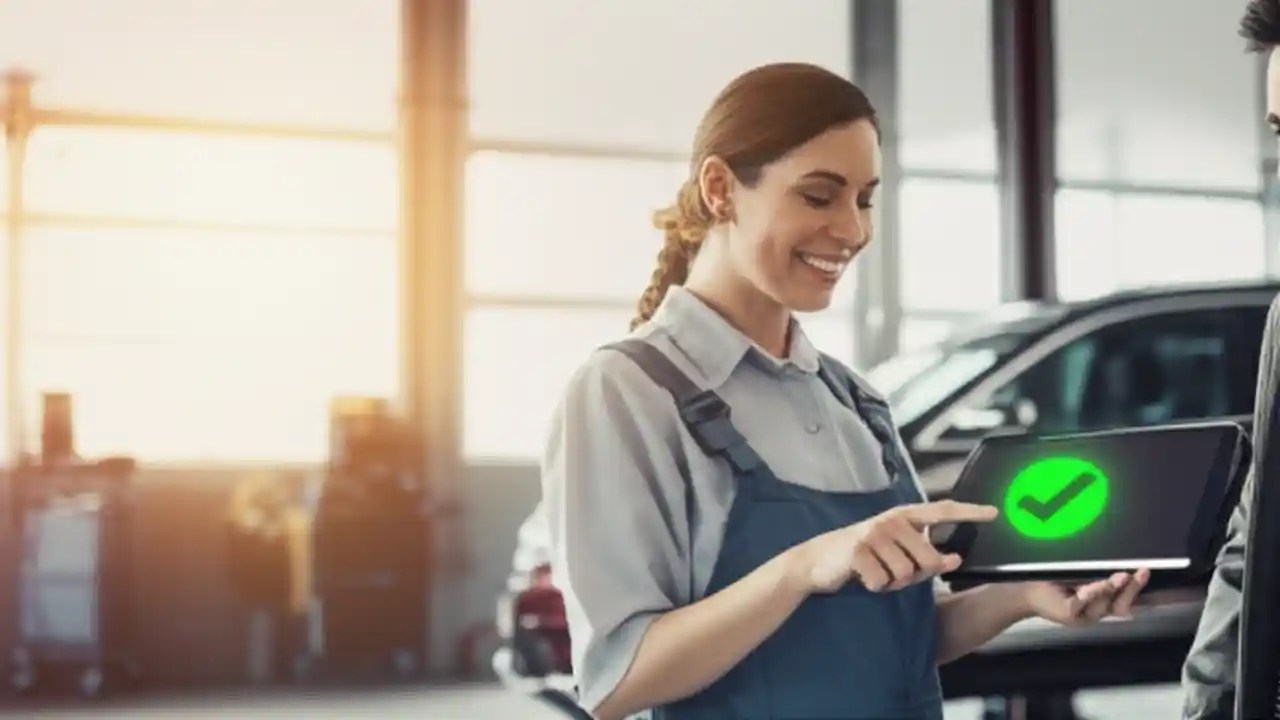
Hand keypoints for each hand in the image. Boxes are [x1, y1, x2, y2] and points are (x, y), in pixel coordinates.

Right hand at [793, 500, 998, 593]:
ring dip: (892, 582)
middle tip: (891, 572)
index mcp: (904, 516)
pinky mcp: (859, 550)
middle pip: (928, 559)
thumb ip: (928, 556)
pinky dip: (875, 586)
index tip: (995, 513)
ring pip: (905, 574)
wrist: (818, 561)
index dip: (969, 513)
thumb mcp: (898, 555)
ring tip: (876, 572)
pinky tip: (862, 577)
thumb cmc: (865, 558)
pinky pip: (883, 581)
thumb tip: (955, 558)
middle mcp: (891, 520)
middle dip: (914, 575)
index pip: (943, 511)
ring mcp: (874, 533)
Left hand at [1020, 568, 1150, 625]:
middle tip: (1139, 573)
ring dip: (1111, 589)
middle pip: (1120, 605)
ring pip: (1103, 605)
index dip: (1138, 588)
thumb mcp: (1080, 573)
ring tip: (1121, 576)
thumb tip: (1116, 553)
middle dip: (1132, 589)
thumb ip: (1098, 569)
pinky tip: (1090, 587)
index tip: (1147, 571)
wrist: (1025, 591)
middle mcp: (1096, 611)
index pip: (1126, 599)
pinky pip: (1080, 605)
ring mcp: (1082, 614)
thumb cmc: (1054, 579)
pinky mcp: (1067, 613)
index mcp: (1102, 602)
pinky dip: (1088, 595)